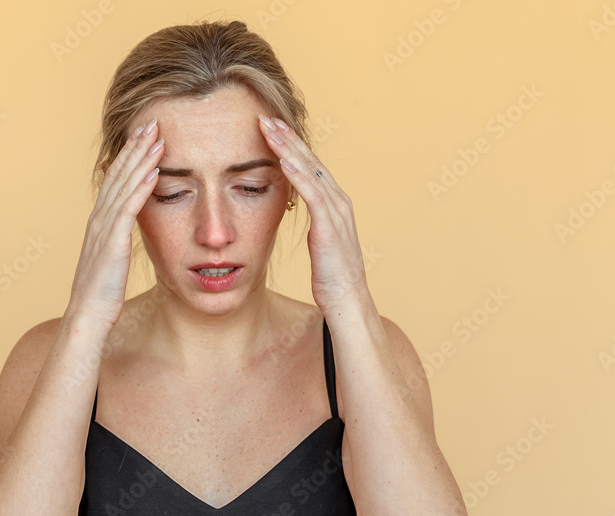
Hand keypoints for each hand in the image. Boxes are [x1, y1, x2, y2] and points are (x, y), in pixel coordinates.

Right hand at [66, 119, 163, 328]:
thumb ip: (118, 244)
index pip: (115, 183)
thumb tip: (128, 236)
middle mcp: (99, 221)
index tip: (144, 137)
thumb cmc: (101, 298)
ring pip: (123, 186)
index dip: (129, 158)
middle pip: (118, 176)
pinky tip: (155, 171)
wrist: (86, 319)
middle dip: (135, 148)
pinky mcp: (112, 244)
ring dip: (141, 160)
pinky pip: (129, 210)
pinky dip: (141, 188)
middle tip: (151, 123)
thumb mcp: (111, 263)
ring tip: (157, 137)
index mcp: (99, 225)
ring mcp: (104, 231)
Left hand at [257, 114, 369, 316]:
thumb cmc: (331, 278)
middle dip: (288, 137)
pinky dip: (297, 174)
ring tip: (269, 128)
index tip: (272, 129)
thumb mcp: (320, 243)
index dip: (292, 146)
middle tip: (266, 116)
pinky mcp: (329, 226)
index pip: (311, 167)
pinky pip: (312, 193)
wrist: (348, 300)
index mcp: (335, 204)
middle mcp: (338, 201)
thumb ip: (314, 224)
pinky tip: (282, 159)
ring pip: (310, 170)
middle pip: (311, 160)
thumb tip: (299, 216)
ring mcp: (336, 212)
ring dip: (288, 147)